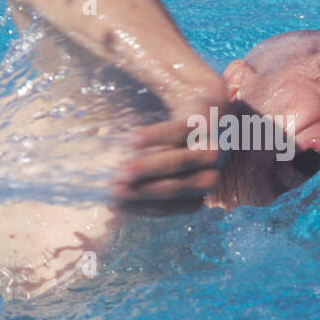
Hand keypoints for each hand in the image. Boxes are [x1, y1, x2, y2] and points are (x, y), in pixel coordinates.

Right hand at [109, 72, 228, 213]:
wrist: (207, 112)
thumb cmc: (177, 147)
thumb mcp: (163, 170)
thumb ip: (142, 186)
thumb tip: (110, 207)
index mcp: (197, 193)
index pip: (168, 207)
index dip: (139, 207)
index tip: (112, 204)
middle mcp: (209, 175)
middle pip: (174, 188)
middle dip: (142, 190)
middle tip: (113, 189)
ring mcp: (210, 149)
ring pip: (179, 163)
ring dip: (149, 168)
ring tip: (122, 171)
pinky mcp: (205, 123)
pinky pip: (179, 131)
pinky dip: (156, 136)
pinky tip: (134, 140)